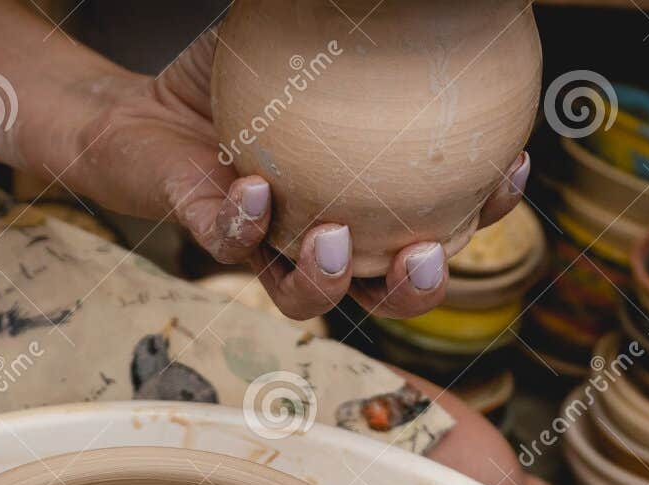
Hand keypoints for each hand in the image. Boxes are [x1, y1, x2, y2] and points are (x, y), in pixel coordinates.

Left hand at [75, 31, 528, 320]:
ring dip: (328, 280)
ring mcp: (266, 247)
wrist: (140, 106)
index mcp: (365, 200)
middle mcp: (322, 236)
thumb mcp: (308, 37)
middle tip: (425, 257)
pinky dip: (244, 225)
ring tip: (336, 241)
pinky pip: (230, 246)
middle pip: (385, 289)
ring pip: (308, 295)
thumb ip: (362, 26)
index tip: (508, 170)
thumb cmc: (235, 76)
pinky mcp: (208, 238)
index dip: (486, 209)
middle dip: (416, 289)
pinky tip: (253, 189)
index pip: (442, 218)